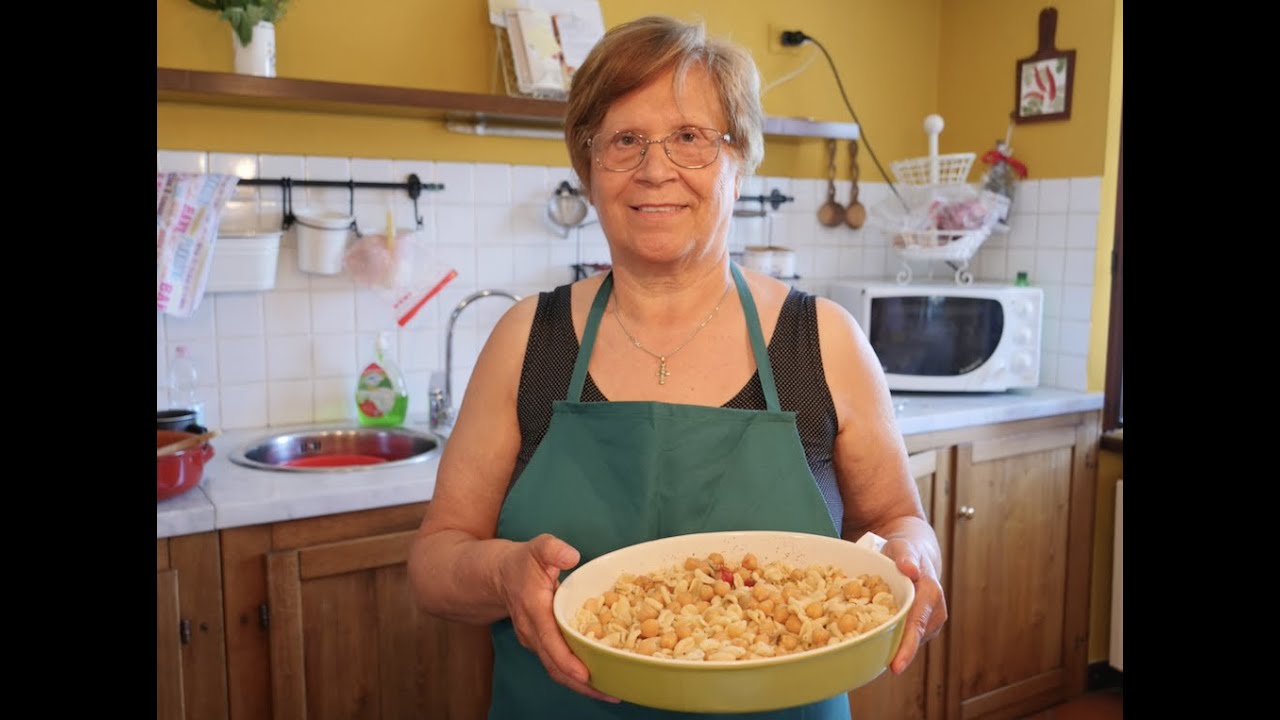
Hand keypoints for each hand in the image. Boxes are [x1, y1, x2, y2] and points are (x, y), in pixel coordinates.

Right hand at [497, 533, 619, 702]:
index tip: (585, 674)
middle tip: (611, 693)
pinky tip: (597, 678)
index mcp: (533, 610)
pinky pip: (556, 663)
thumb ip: (553, 550)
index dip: (567, 660)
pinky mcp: (540, 644)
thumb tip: (571, 557)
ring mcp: (534, 641)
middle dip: (581, 684)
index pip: (549, 641)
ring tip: (610, 692)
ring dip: (580, 685)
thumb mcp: (538, 547)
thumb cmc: (523, 562)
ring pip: (555, 669)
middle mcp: (532, 632)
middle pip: (554, 666)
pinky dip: (575, 674)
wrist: (499, 576)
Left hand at [880, 537, 947, 674]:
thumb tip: (910, 570)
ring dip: (892, 649)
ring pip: (908, 641)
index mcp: (931, 594)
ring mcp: (929, 622)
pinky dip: (891, 641)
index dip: (907, 647)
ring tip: (868, 659)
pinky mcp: (920, 626)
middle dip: (896, 656)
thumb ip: (906, 556)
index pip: (918, 625)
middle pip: (913, 640)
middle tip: (873, 669)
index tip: (896, 666)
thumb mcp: (904, 547)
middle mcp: (934, 612)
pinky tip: (874, 645)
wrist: (915, 554)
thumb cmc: (906, 550)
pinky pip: (905, 637)